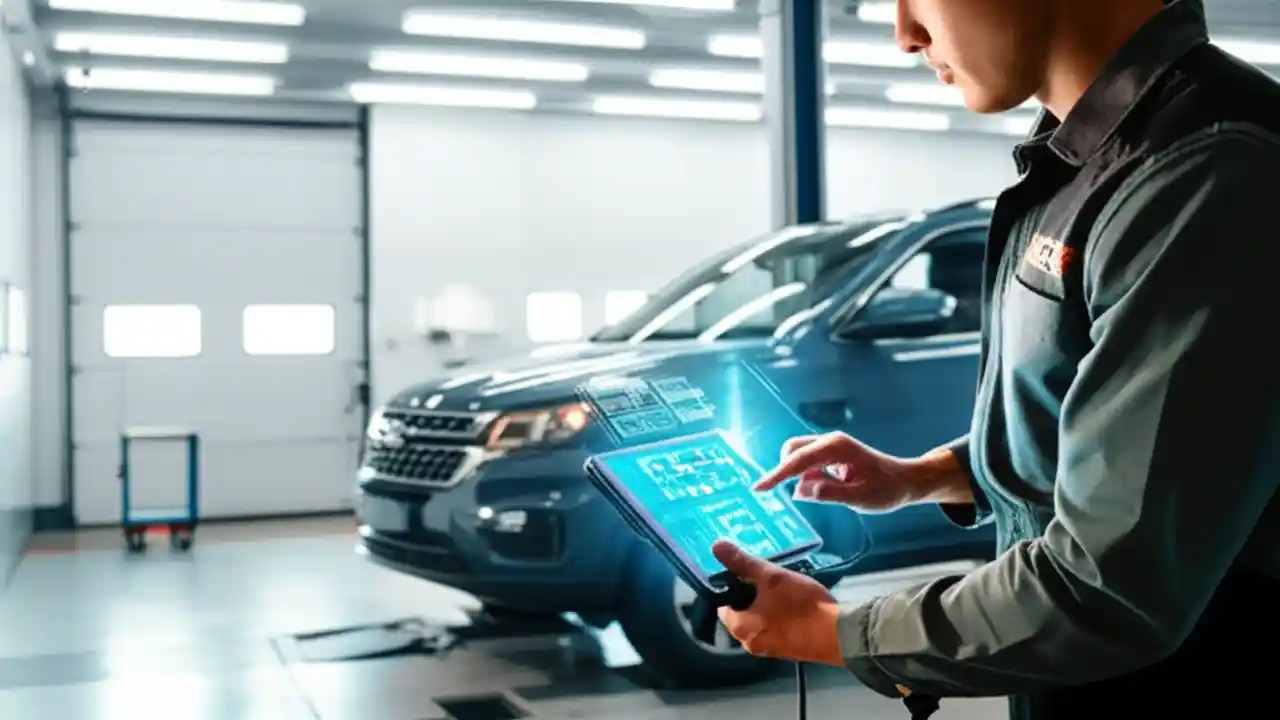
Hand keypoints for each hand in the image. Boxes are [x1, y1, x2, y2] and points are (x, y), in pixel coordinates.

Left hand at [712, 540, 843, 665]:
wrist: (838, 635)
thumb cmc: (800, 605)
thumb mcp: (771, 578)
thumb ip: (743, 563)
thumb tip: (716, 546)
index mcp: (740, 628)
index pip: (723, 604)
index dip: (731, 585)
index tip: (743, 571)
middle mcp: (750, 643)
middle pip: (743, 612)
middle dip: (752, 593)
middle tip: (765, 574)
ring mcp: (771, 649)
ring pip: (761, 620)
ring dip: (768, 603)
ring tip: (781, 584)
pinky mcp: (790, 650)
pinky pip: (778, 628)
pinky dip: (781, 615)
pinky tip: (794, 601)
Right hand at [754, 432, 971, 513]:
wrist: (906, 481)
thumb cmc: (888, 489)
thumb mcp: (860, 498)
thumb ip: (829, 493)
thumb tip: (800, 491)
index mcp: (836, 448)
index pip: (797, 461)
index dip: (776, 475)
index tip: (758, 489)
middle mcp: (830, 442)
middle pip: (792, 451)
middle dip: (786, 472)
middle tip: (801, 495)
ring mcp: (830, 447)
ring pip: (798, 457)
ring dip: (800, 477)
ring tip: (830, 493)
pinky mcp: (831, 455)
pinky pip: (808, 464)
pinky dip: (808, 477)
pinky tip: (828, 489)